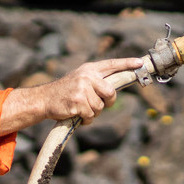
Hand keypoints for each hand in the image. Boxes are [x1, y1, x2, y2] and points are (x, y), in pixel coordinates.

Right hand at [0, 57, 143, 133]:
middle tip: (98, 104)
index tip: (139, 63)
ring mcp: (82, 89)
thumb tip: (114, 90)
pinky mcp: (78, 102)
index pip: (112, 64)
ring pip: (100, 107)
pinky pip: (91, 116)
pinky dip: (86, 119)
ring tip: (80, 108)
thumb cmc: (65, 92)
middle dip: (108, 102)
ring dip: (93, 112)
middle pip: (111, 92)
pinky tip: (76, 114)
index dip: (127, 64)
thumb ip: (96, 81)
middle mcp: (87, 76)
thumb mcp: (80, 80)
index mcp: (89, 69)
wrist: (44, 100)